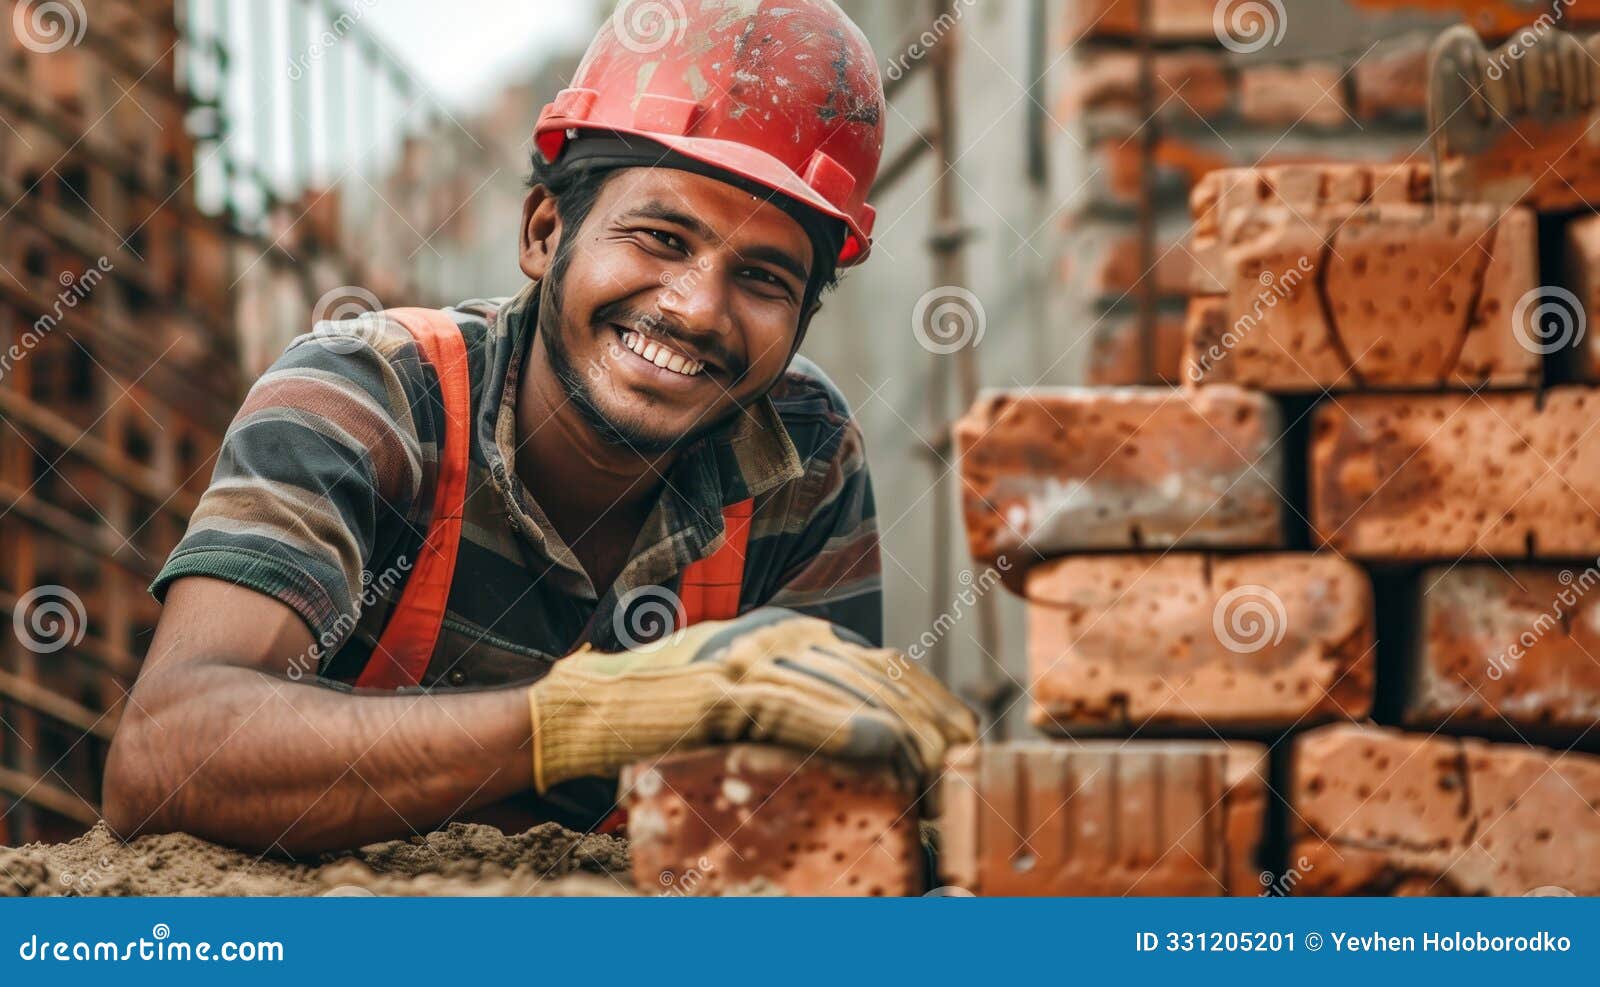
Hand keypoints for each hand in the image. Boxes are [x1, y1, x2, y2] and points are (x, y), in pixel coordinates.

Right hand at [526, 607, 977, 793]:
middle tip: (961, 775)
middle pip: (882, 677)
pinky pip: (799, 709)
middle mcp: (778, 635)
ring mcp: (751, 659)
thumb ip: (806, 707)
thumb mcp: (749, 701)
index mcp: (791, 633)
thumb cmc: (666, 717)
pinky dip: (847, 729)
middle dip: (932, 728)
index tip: (964, 750)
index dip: (934, 708)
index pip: (886, 667)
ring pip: (852, 692)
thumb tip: (875, 744)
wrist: (583, 714)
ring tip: (936, 777)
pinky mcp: (722, 692)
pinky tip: (884, 751)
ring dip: (904, 738)